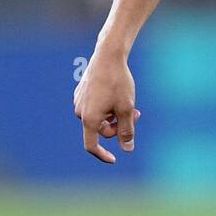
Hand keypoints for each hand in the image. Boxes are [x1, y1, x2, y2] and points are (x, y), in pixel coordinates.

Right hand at [73, 46, 139, 162]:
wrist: (108, 56)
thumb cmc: (118, 83)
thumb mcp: (127, 108)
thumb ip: (126, 131)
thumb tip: (127, 149)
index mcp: (89, 119)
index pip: (92, 146)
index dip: (102, 155)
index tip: (114, 159)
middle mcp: (80, 112)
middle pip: (101, 130)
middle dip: (118, 126)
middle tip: (136, 114)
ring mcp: (79, 102)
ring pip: (100, 118)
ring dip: (114, 115)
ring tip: (128, 102)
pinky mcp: (81, 93)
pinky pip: (95, 107)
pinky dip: (108, 106)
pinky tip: (116, 92)